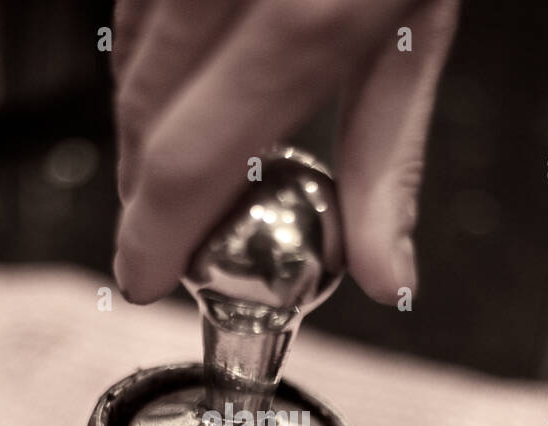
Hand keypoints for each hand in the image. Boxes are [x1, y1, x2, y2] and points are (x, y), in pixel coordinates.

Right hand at [111, 0, 457, 303]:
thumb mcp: (420, 28)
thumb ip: (389, 155)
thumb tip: (385, 272)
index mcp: (304, 12)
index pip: (190, 159)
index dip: (154, 234)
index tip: (145, 276)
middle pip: (143, 118)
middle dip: (148, 193)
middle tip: (169, 236)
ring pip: (127, 62)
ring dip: (142, 130)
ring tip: (175, 170)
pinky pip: (129, 8)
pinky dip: (145, 62)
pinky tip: (174, 86)